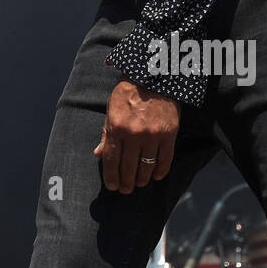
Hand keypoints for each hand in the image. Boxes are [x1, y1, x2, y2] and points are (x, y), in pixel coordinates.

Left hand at [93, 79, 179, 193]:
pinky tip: (156, 176)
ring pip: (146, 167)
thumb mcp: (111, 110)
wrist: (153, 77)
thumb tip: (98, 153)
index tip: (112, 186)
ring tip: (139, 184)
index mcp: (116, 127)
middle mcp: (133, 134)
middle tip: (125, 190)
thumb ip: (106, 134)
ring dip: (142, 179)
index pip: (111, 159)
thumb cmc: (128, 93)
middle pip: (128, 167)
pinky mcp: (168, 134)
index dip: (111, 176)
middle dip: (125, 182)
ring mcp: (152, 135)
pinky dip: (160, 171)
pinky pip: (165, 160)